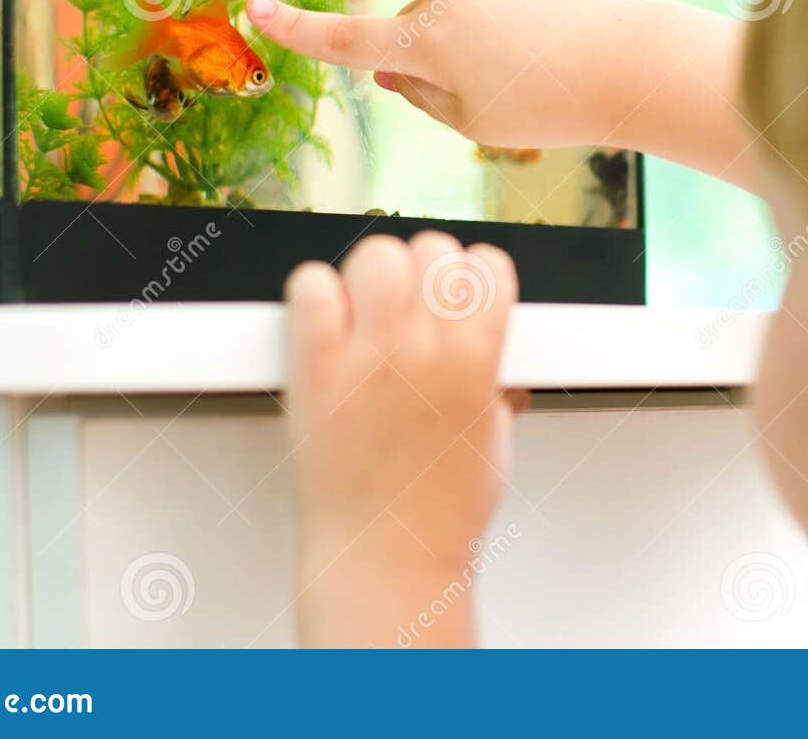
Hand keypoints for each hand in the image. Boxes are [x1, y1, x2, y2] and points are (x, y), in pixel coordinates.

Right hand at [247, 0, 759, 190]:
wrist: (626, 64)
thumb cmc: (547, 107)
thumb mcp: (473, 122)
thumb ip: (421, 94)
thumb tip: (390, 67)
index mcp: (426, 42)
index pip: (348, 40)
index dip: (298, 29)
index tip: (256, 6)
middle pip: (417, 33)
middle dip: (439, 60)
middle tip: (500, 94)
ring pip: (459, 11)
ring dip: (481, 38)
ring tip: (536, 67)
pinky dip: (513, 17)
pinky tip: (552, 39)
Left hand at [284, 233, 519, 647]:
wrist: (385, 558)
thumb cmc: (440, 513)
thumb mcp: (496, 441)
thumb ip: (496, 388)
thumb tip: (494, 366)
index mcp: (479, 361)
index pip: (487, 265)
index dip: (473, 275)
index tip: (460, 294)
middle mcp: (426, 349)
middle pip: (431, 248)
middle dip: (423, 272)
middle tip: (410, 305)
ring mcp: (368, 354)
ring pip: (375, 254)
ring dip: (373, 274)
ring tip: (367, 308)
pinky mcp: (315, 367)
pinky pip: (311, 285)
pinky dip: (316, 294)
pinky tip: (326, 320)